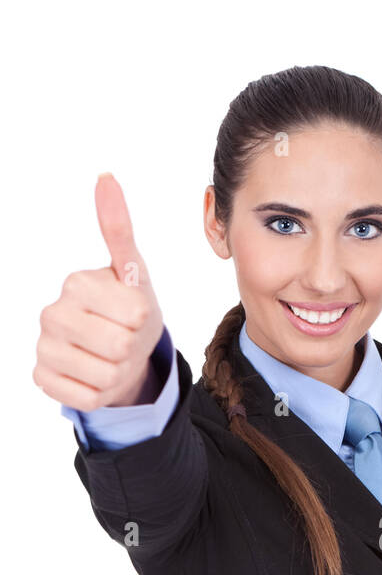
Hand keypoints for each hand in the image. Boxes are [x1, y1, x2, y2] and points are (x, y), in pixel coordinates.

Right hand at [34, 174, 164, 409]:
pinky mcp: (42, 378)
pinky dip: (100, 393)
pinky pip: (87, 398)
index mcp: (76, 282)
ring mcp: (44, 347)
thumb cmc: (127, 310)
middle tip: (123, 338)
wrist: (116, 352)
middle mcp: (52, 312)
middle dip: (132, 348)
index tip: (133, 313)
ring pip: (105, 376)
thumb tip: (106, 177)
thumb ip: (119, 229)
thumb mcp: (134, 272)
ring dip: (118, 372)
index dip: (145, 320)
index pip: (137, 314)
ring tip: (110, 357)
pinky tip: (93, 375)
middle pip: (121, 346)